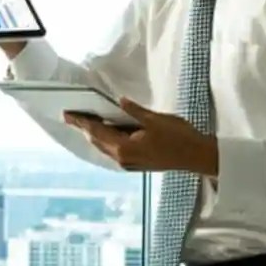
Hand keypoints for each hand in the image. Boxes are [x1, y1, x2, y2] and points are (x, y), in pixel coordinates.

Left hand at [64, 98, 217, 176]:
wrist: (197, 156)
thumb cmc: (179, 138)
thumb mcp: (155, 119)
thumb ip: (134, 111)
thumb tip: (120, 102)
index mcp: (125, 147)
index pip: (97, 131)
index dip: (82, 122)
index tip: (68, 115)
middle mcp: (123, 158)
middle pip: (98, 141)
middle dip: (85, 128)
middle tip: (73, 116)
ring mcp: (129, 163)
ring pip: (106, 147)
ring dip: (97, 134)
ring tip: (87, 121)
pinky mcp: (136, 163)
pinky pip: (115, 150)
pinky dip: (108, 140)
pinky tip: (109, 131)